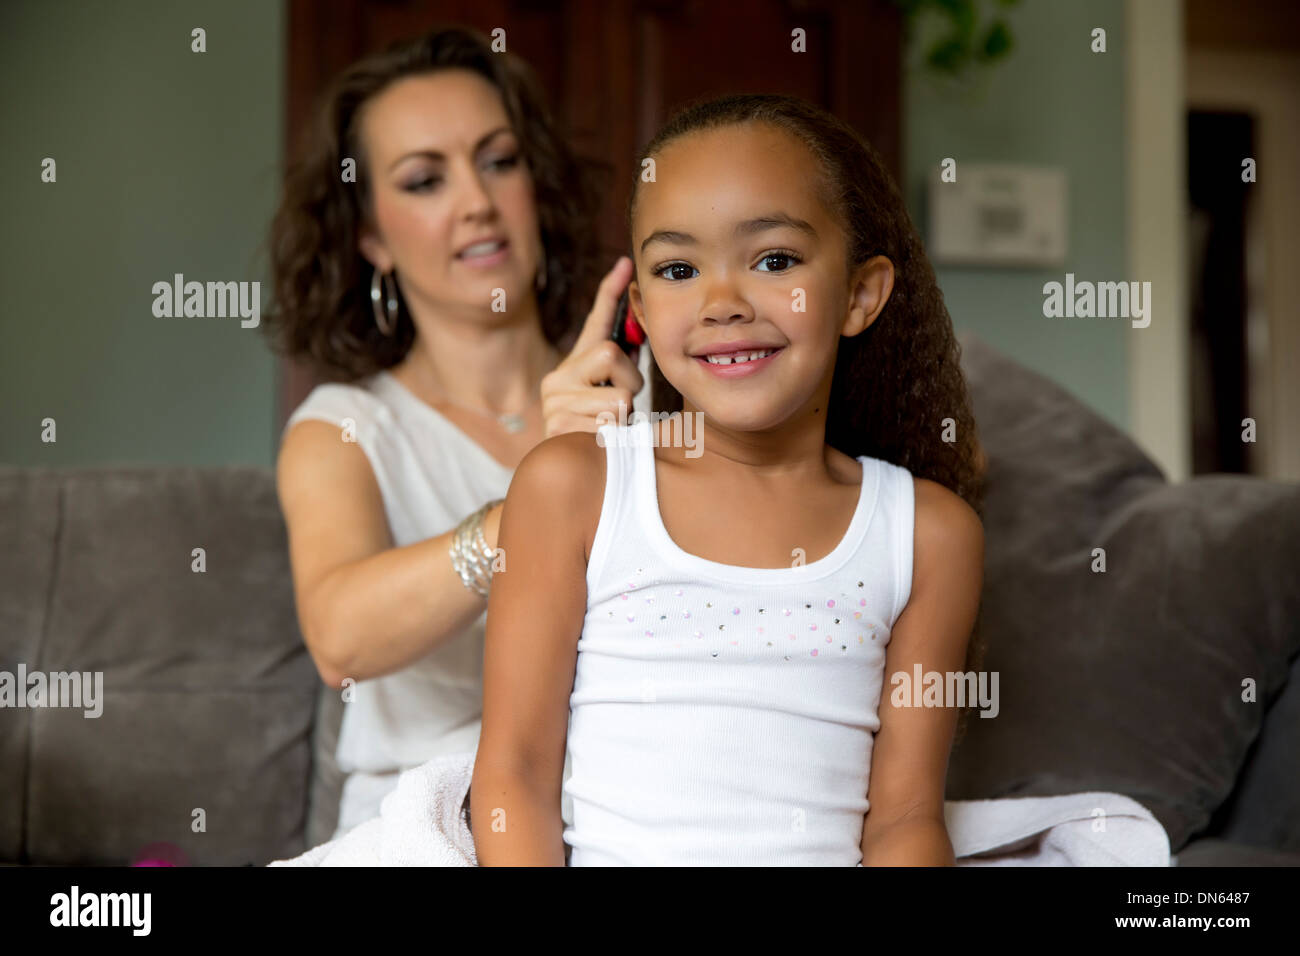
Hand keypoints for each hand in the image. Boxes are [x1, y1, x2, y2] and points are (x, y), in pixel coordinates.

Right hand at [539, 256, 644, 436]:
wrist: (565, 481)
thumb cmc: (597, 440)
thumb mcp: (611, 403)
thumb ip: (619, 375)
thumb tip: (637, 341)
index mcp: (573, 369)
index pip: (595, 323)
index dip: (611, 292)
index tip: (627, 263)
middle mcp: (557, 379)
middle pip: (611, 355)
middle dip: (629, 382)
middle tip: (620, 408)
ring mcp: (556, 402)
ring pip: (618, 395)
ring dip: (624, 418)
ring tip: (608, 432)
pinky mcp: (559, 425)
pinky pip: (610, 422)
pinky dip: (614, 437)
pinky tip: (599, 446)